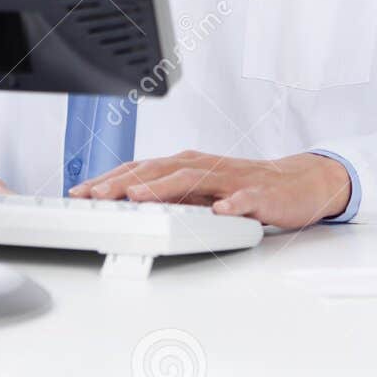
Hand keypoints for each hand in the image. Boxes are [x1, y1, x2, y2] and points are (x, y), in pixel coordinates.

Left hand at [70, 150, 350, 228]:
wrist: (295, 184)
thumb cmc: (242, 188)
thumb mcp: (199, 191)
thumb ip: (168, 195)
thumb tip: (124, 206)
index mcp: (188, 165)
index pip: (142, 169)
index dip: (110, 179)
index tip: (80, 193)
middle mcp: (205, 166)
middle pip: (159, 171)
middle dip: (124, 183)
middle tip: (95, 196)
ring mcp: (231, 178)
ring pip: (194, 179)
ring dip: (164, 187)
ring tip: (138, 197)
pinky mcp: (258, 194)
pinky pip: (243, 199)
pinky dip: (230, 204)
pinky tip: (220, 212)